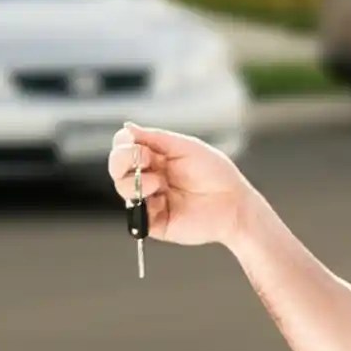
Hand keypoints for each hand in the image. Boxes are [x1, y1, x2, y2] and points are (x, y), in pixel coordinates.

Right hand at [107, 121, 254, 246]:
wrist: (234, 204)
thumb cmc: (216, 173)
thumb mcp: (186, 147)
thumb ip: (155, 138)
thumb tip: (126, 128)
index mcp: (155, 158)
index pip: (125, 148)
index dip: (123, 144)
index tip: (131, 141)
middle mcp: (149, 177)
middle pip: (117, 167)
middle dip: (122, 160)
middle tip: (141, 159)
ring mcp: (150, 199)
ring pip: (123, 188)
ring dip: (134, 181)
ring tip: (157, 183)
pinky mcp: (154, 222)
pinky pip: (136, 215)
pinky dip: (142, 204)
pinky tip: (159, 198)